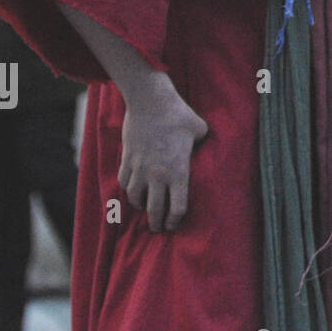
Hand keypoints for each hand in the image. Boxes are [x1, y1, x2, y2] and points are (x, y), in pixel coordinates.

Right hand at [117, 74, 208, 232]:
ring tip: (145, 209)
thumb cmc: (178, 115)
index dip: (176, 220)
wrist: (150, 102)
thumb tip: (206, 144)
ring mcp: (140, 168)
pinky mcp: (127, 159)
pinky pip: (124, 183)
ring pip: (136, 199)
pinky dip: (128, 190)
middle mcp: (157, 175)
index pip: (177, 207)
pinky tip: (133, 190)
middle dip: (157, 223)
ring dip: (141, 207)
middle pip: (155, 210)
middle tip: (159, 229)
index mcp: (178, 172)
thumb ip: (203, 143)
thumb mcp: (200, 129)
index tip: (175, 224)